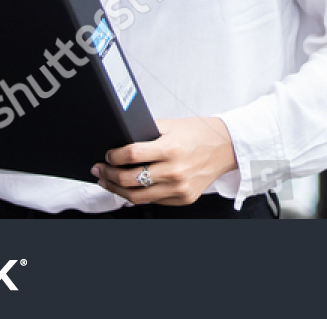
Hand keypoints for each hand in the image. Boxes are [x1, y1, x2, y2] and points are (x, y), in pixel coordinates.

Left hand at [91, 117, 237, 205]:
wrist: (227, 147)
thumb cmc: (200, 133)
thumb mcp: (173, 125)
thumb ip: (148, 132)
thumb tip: (121, 139)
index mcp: (170, 149)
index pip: (131, 155)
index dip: (113, 156)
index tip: (107, 155)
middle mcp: (174, 171)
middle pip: (129, 179)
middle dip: (108, 174)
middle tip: (99, 169)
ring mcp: (178, 188)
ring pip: (137, 196)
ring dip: (117, 189)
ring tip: (107, 181)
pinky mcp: (183, 199)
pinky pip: (153, 201)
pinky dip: (138, 195)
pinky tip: (129, 187)